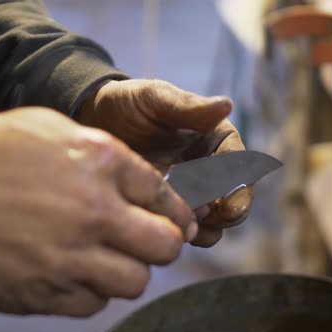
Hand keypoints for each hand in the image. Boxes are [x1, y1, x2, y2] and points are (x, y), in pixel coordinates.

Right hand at [0, 107, 195, 316]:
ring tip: (106, 257)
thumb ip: (103, 153)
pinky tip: (72, 272)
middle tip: (147, 241)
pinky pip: (92, 304)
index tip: (179, 222)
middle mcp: (94, 213)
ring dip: (127, 271)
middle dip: (164, 244)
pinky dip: (90, 291)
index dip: (178, 211)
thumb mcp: (52, 128)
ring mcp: (68, 257)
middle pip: (165, 246)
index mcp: (101, 164)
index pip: (166, 197)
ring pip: (134, 282)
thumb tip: (139, 181)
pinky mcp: (42, 292)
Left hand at [77, 79, 253, 246]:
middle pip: (234, 197)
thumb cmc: (127, 103)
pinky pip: (185, 229)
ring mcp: (190, 192)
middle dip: (228, 212)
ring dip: (206, 227)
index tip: (230, 204)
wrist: (91, 122)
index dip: (240, 186)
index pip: (239, 164)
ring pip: (214, 220)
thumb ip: (187, 106)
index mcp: (215, 139)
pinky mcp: (169, 209)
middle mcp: (210, 167)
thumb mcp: (154, 98)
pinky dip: (182, 234)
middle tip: (211, 217)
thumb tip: (226, 104)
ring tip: (185, 225)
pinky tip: (166, 230)